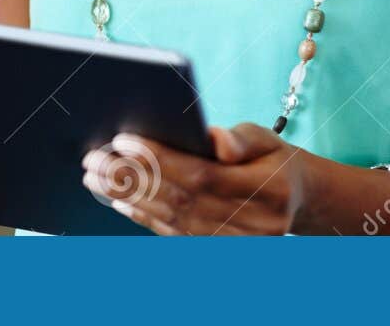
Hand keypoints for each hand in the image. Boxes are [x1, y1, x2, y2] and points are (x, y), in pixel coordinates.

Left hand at [81, 123, 317, 234]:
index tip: (123, 140)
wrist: (294, 200)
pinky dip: (143, 218)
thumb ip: (240, 139)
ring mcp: (236, 245)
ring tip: (96, 177)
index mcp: (268, 191)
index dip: (161, 160)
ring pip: (173, 221)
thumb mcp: (265, 140)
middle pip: (181, 201)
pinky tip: (118, 201)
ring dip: (129, 199)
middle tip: (95, 159)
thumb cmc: (272, 160)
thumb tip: (213, 138)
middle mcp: (253, 225)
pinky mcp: (219, 252)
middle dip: (133, 179)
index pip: (202, 176)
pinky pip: (175, 236)